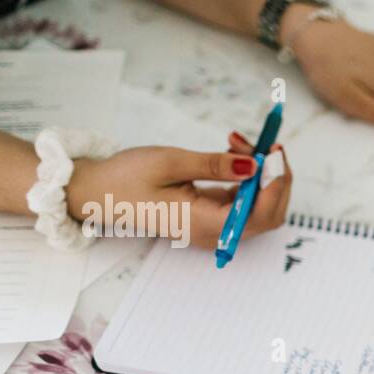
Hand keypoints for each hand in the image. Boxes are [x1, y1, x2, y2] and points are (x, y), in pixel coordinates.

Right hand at [66, 134, 291, 249]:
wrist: (97, 193)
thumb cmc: (126, 179)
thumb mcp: (171, 163)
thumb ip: (216, 166)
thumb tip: (255, 164)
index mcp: (206, 225)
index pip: (261, 214)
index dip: (276, 183)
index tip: (274, 151)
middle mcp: (215, 233)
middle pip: (268, 212)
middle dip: (273, 176)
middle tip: (263, 142)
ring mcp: (215, 226)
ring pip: (258, 204)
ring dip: (260, 172)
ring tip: (238, 141)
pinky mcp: (211, 216)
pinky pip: (242, 200)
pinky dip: (246, 176)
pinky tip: (233, 151)